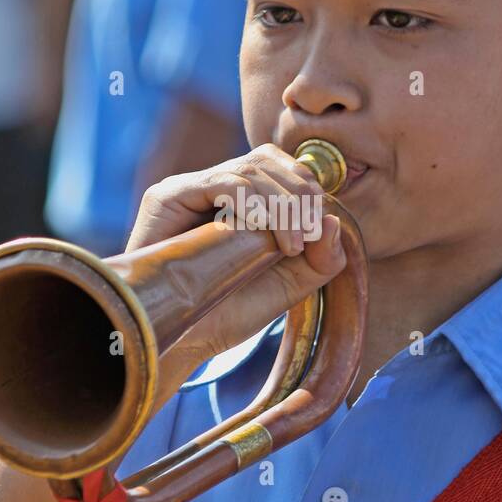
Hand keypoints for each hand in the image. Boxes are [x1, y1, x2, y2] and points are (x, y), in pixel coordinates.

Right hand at [126, 144, 347, 366]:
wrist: (184, 341)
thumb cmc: (229, 313)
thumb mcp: (290, 284)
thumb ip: (321, 258)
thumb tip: (334, 219)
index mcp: (238, 200)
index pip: (278, 165)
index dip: (306, 185)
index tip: (319, 227)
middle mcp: (212, 187)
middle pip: (266, 160)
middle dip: (299, 193)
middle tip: (310, 233)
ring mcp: (188, 189)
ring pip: (248, 170)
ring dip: (281, 204)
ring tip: (291, 245)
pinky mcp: (167, 197)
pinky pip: (221, 184)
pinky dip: (252, 204)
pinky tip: (264, 233)